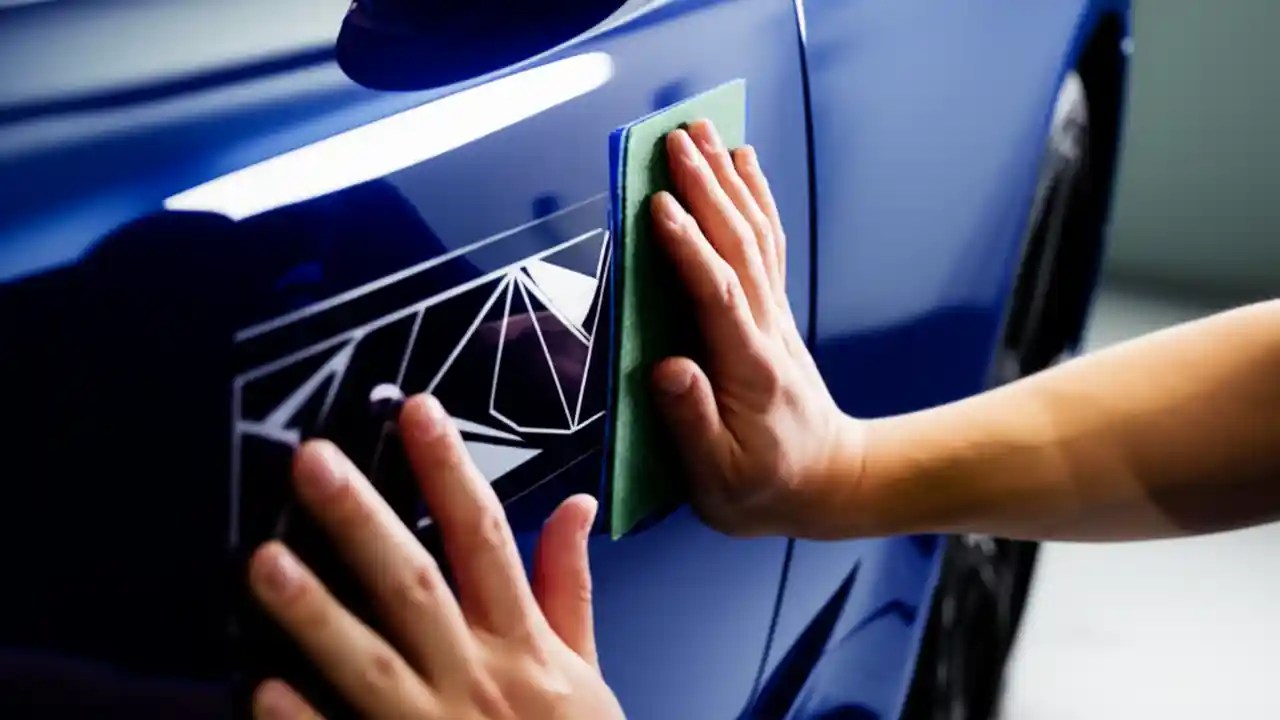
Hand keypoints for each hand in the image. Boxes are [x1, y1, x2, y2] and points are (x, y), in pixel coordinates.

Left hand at [247, 395, 624, 718]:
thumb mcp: (588, 670)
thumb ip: (571, 586)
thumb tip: (577, 507)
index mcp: (523, 643)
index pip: (484, 538)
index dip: (451, 471)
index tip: (418, 412)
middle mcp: (476, 677)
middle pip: (413, 585)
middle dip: (363, 520)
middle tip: (312, 462)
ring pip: (367, 663)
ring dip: (315, 611)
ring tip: (264, 562)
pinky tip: (263, 690)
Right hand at [649, 120, 861, 536]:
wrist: (830, 483)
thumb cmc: (763, 489)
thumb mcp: (717, 480)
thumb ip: (690, 424)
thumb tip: (664, 368)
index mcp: (746, 372)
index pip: (716, 296)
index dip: (687, 250)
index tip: (657, 206)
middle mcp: (765, 332)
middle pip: (738, 247)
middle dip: (707, 189)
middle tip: (677, 138)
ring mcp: (773, 317)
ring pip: (753, 235)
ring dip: (728, 180)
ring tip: (702, 132)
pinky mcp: (772, 312)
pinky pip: (765, 244)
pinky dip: (754, 198)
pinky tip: (742, 164)